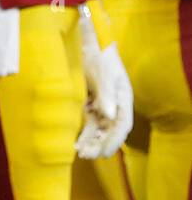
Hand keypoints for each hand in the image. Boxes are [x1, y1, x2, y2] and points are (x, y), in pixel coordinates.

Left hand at [75, 13, 133, 157]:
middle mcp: (115, 106)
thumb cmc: (101, 56)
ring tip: (80, 153)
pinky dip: (84, 135)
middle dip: (101, 145)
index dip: (114, 141)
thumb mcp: (104, 72)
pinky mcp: (91, 105)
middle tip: (87, 156)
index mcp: (123, 99)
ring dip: (92, 142)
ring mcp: (103, 106)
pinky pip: (90, 124)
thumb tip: (110, 116)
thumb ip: (106, 94)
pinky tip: (75, 144)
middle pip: (111, 131)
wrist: (91, 43)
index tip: (103, 153)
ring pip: (99, 130)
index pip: (122, 126)